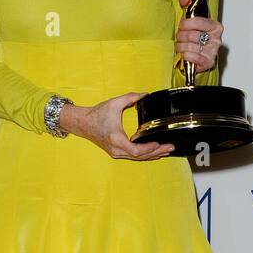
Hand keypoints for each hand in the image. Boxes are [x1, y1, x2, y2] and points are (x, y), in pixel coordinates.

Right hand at [58, 93, 174, 160]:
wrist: (82, 123)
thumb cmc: (96, 115)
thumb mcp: (114, 103)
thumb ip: (130, 97)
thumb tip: (144, 94)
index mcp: (116, 139)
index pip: (136, 150)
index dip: (149, 149)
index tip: (159, 143)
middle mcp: (116, 149)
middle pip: (140, 156)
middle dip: (156, 153)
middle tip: (170, 148)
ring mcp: (116, 152)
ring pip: (137, 158)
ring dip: (152, 155)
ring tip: (165, 152)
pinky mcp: (116, 152)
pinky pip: (133, 156)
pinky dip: (144, 155)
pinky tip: (154, 153)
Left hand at [175, 0, 222, 73]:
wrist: (201, 56)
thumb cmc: (198, 38)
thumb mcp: (193, 21)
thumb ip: (188, 6)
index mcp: (215, 27)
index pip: (198, 21)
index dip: (185, 24)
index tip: (182, 25)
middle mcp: (216, 39)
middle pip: (192, 35)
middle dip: (181, 36)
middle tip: (180, 37)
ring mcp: (212, 51)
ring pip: (189, 47)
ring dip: (181, 47)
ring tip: (181, 46)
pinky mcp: (208, 62)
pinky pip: (192, 57)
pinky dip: (186, 56)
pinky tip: (185, 54)